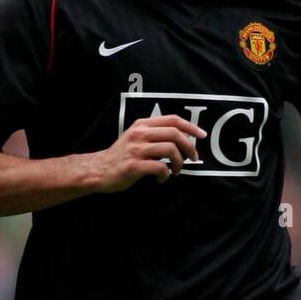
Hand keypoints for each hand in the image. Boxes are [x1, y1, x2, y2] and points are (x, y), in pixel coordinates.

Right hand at [92, 115, 206, 192]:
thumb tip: (181, 137)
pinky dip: (166, 175)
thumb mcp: (136, 137)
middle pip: (175, 134)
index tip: (202, 136)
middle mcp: (140, 134)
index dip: (191, 127)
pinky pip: (160, 168)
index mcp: (142, 125)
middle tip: (193, 159)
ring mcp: (136, 149)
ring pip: (170, 150)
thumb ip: (154, 133)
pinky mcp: (134, 166)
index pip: (173, 119)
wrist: (99, 170)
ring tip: (175, 171)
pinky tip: (161, 179)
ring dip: (179, 163)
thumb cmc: (121, 156)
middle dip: (189, 147)